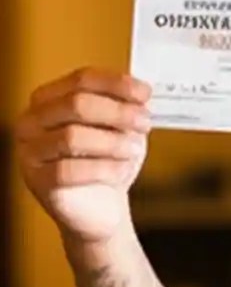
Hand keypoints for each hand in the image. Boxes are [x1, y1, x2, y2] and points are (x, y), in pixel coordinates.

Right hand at [16, 67, 153, 244]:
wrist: (101, 207)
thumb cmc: (108, 162)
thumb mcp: (122, 130)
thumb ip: (128, 108)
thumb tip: (142, 92)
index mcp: (50, 99)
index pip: (82, 79)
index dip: (117, 84)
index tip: (145, 93)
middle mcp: (32, 121)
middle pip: (77, 104)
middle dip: (119, 112)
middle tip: (144, 123)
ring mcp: (30, 151)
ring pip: (73, 137)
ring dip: (113, 142)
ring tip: (135, 151)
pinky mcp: (37, 180)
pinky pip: (69, 170)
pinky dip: (103, 169)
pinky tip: (120, 172)